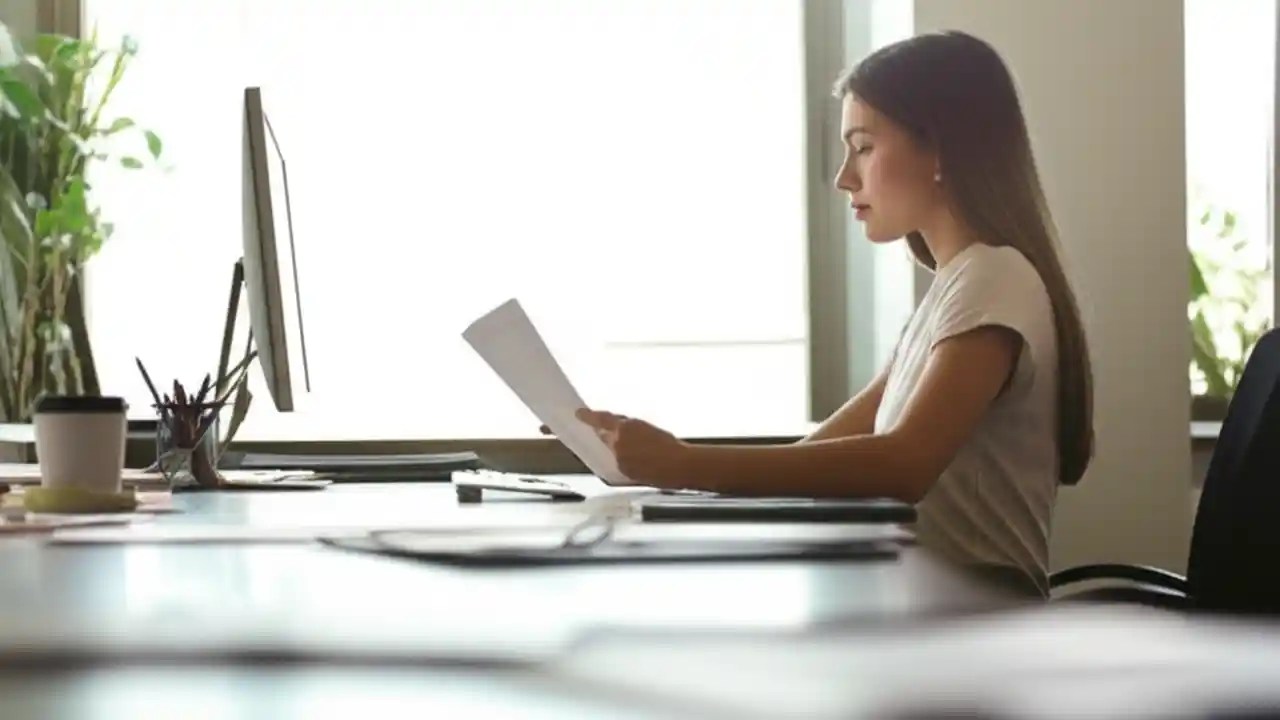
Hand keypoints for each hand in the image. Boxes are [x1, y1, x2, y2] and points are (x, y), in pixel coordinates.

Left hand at [575, 408, 690, 485]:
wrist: (680, 466)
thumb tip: (619, 428)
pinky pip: (619, 464)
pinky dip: (627, 462)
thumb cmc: (670, 446)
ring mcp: (619, 459)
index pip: (601, 420)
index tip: (578, 413)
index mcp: (625, 428)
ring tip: (643, 452)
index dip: (588, 416)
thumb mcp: (647, 428)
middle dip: (607, 435)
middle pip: (604, 436)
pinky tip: (644, 462)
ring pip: (612, 452)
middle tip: (620, 436)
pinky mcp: (623, 473)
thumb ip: (629, 427)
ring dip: (621, 450)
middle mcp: (618, 444)